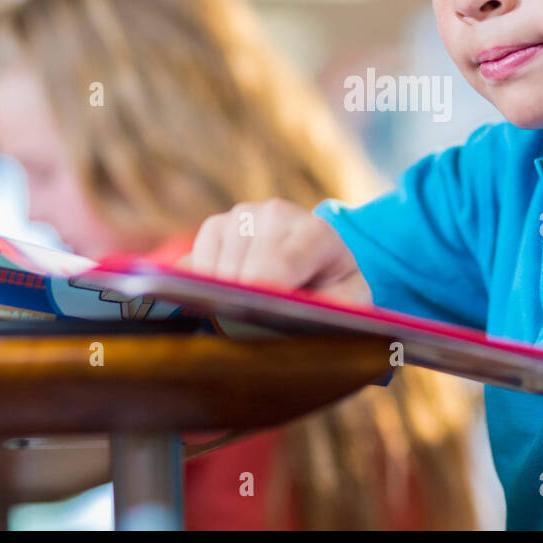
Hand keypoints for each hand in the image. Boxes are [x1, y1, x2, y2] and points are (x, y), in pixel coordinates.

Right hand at [179, 198, 372, 308]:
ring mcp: (242, 216)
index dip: (267, 289)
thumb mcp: (348, 299)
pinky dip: (201, 286)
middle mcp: (276, 214)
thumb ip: (336, 308)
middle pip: (244, 265)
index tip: (256, 315)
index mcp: (316, 232)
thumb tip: (308, 317)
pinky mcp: (215, 226)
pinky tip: (218, 300)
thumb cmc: (331, 285)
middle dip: (243, 301)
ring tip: (239, 315)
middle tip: (246, 328)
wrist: (317, 261)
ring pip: (216, 265)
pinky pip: (194, 262)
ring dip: (221, 296)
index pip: (284, 261)